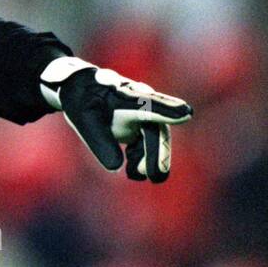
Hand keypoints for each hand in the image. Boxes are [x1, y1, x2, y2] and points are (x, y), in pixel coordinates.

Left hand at [40, 55, 193, 182]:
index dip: (167, 110)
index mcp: (126, 96)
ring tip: (135, 174)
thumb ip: (100, 143)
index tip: (185, 113)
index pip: (148, 104)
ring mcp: (146, 114)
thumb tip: (116, 168)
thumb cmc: (82, 101)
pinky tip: (132, 170)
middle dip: (159, 154)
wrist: (82, 90)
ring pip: (155, 141)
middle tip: (157, 177)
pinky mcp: (143, 125)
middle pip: (156, 130)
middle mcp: (142, 103)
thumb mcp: (84, 121)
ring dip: (149, 160)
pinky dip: (140, 159)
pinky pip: (148, 146)